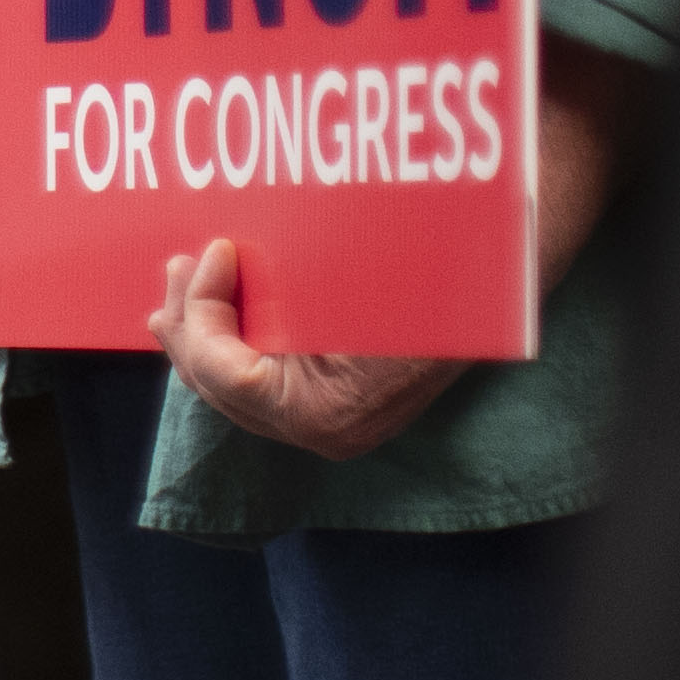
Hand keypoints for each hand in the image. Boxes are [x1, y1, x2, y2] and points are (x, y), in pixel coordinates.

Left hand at [150, 33, 648, 461]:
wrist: (504, 272)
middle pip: (218, 386)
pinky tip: (211, 295)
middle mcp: (324, 429)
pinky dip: (232, 333)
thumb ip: (287, 281)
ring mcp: (329, 417)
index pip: (229, 378)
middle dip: (187, 321)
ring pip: (234, 382)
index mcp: (329, 412)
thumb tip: (215, 252)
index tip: (212, 249)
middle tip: (175, 260)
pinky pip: (263, 370)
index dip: (204, 315)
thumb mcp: (352, 266)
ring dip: (201, 327)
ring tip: (178, 276)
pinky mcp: (334, 392)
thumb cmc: (432, 260)